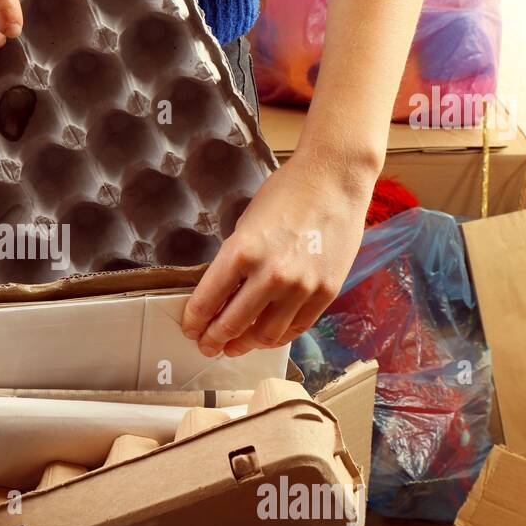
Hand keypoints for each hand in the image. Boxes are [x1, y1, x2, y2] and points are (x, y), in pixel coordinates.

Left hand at [181, 147, 374, 356]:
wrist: (334, 179)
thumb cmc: (286, 194)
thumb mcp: (245, 225)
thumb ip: (233, 263)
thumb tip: (221, 297)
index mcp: (241, 252)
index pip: (207, 301)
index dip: (195, 321)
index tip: (191, 329)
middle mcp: (270, 275)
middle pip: (232, 324)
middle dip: (214, 339)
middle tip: (208, 345)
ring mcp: (301, 287)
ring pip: (265, 335)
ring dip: (245, 345)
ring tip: (235, 346)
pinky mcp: (325, 293)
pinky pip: (296, 328)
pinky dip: (277, 337)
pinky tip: (266, 335)